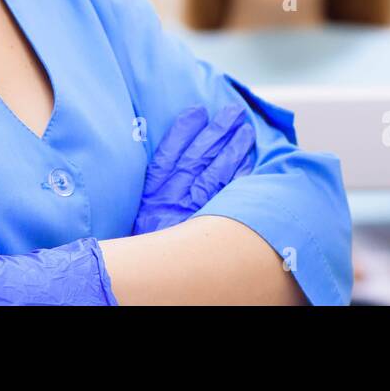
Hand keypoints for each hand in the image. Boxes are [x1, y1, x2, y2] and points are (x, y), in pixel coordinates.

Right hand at [131, 103, 256, 235]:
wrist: (150, 280)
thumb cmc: (144, 247)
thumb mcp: (139, 215)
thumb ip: (154, 190)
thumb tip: (171, 160)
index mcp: (152, 195)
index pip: (170, 154)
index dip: (183, 130)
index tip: (197, 110)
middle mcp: (173, 200)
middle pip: (199, 158)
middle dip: (217, 132)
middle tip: (233, 112)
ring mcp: (194, 213)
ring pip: (217, 173)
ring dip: (233, 149)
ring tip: (246, 130)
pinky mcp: (210, 227)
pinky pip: (229, 198)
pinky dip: (240, 179)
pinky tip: (250, 163)